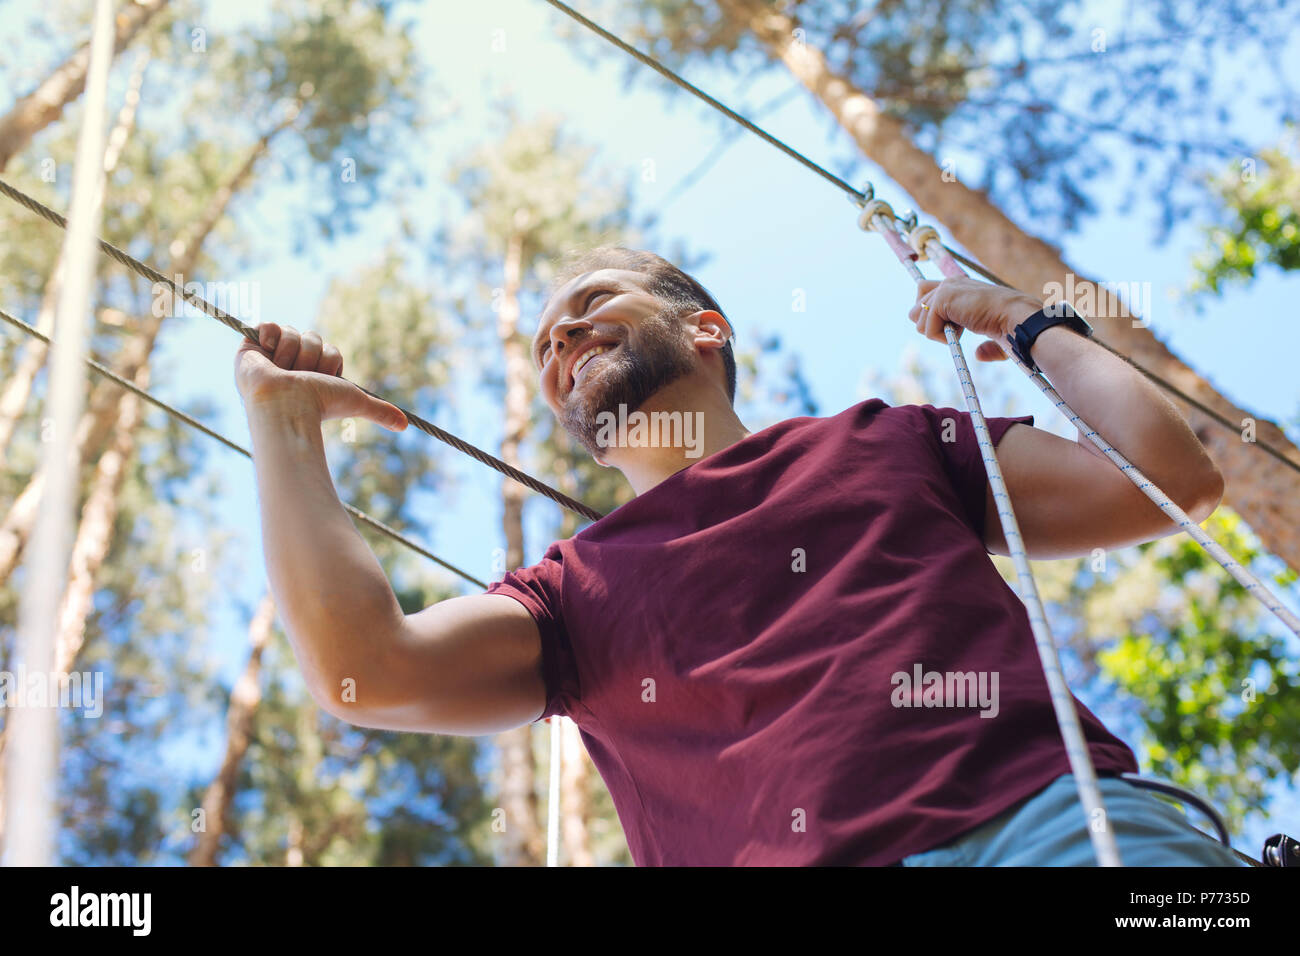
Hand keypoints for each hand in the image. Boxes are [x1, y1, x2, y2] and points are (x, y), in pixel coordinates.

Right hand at [234, 322, 406, 430]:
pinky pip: (268, 325)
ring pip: (294, 332)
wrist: (284, 404)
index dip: (329, 362)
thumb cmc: (317, 405)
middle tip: (300, 377)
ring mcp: (270, 355)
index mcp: (313, 373)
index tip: (320, 381)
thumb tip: (405, 424)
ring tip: (282, 373)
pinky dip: (269, 338)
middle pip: (313, 337)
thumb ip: (378, 411)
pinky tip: (268, 356)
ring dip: (293, 353)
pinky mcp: (250, 347)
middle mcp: (292, 363)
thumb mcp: (353, 402)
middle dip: (312, 357)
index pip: (330, 350)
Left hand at [907, 277, 1042, 362]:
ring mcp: (945, 288)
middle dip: (931, 326)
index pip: (923, 292)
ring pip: (919, 320)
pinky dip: (942, 337)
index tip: (947, 326)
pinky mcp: (942, 298)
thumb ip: (986, 344)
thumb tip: (978, 355)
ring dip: (939, 333)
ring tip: (963, 328)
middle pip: (916, 309)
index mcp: (959, 286)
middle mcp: (950, 283)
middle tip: (957, 329)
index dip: (928, 313)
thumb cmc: (1011, 328)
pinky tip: (961, 331)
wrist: (1017, 319)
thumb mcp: (994, 333)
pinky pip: (927, 328)